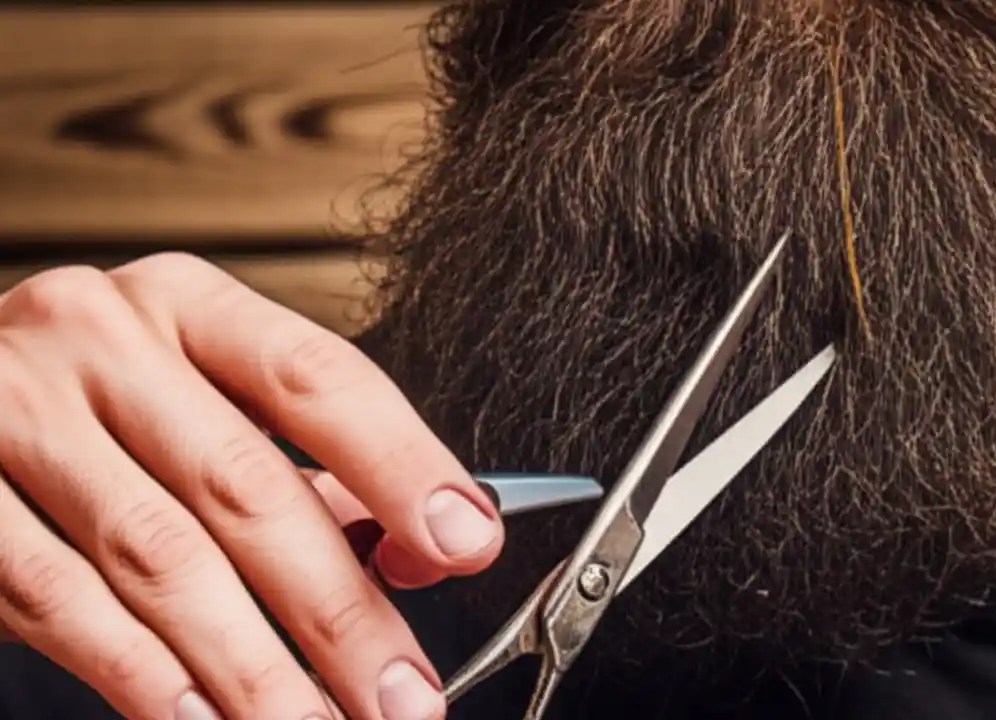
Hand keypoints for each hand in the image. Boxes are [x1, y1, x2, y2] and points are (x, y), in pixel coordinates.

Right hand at [0, 255, 504, 719]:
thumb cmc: (98, 406)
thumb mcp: (196, 399)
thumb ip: (302, 465)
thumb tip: (424, 546)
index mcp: (187, 305)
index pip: (317, 377)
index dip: (401, 464)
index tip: (467, 542)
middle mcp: (103, 339)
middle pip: (248, 487)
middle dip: (340, 610)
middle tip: (406, 694)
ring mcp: (14, 409)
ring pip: (162, 559)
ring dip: (254, 669)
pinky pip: (61, 600)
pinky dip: (144, 675)